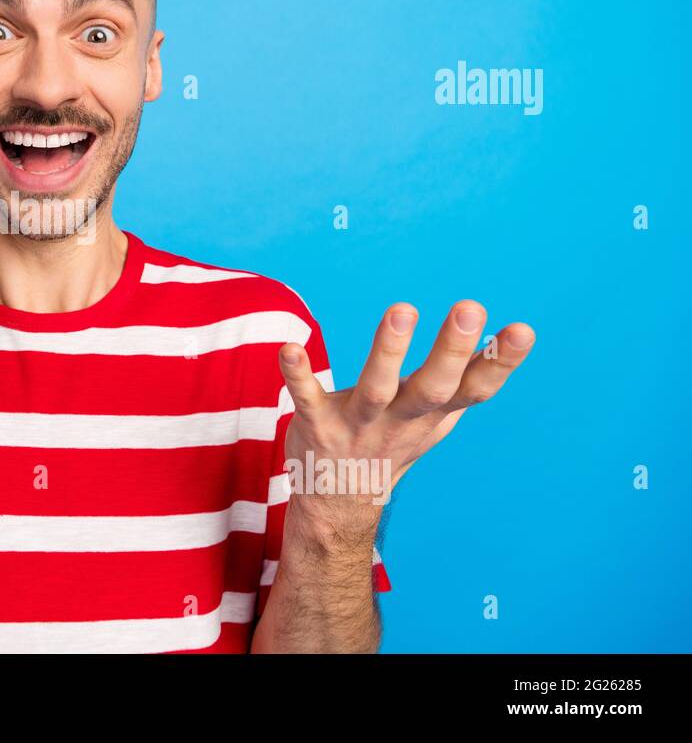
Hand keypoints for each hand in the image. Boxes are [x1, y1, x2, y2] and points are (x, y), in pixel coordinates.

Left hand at [278, 301, 534, 503]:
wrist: (336, 507)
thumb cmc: (388, 448)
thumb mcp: (431, 422)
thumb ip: (462, 387)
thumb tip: (502, 347)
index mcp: (431, 415)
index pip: (474, 389)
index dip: (500, 362)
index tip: (524, 330)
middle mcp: (400, 421)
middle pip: (433, 387)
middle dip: (452, 349)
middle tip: (470, 307)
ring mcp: (359, 425)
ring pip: (377, 388)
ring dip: (388, 352)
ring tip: (402, 310)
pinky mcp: (317, 424)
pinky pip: (306, 398)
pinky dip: (297, 375)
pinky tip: (289, 350)